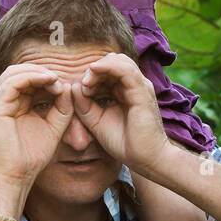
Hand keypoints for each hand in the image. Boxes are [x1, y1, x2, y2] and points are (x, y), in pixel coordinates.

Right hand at [0, 64, 73, 187]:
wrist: (16, 176)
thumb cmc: (32, 157)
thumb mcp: (54, 127)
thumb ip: (62, 108)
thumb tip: (67, 86)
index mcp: (15, 105)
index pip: (26, 79)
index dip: (46, 76)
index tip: (64, 86)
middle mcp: (3, 102)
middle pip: (18, 71)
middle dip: (41, 70)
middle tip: (59, 78)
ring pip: (14, 72)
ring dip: (37, 71)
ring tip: (54, 79)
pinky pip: (12, 83)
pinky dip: (31, 77)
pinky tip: (49, 82)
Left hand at [72, 54, 169, 175]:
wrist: (146, 160)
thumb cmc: (125, 143)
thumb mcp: (97, 121)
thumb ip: (85, 105)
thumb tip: (74, 86)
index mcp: (125, 90)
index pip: (108, 70)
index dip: (91, 76)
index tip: (80, 91)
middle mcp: (134, 85)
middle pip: (113, 61)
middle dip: (94, 70)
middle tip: (83, 85)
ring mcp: (140, 86)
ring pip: (119, 61)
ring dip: (98, 68)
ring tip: (86, 82)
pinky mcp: (142, 91)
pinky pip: (124, 69)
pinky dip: (106, 67)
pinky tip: (92, 75)